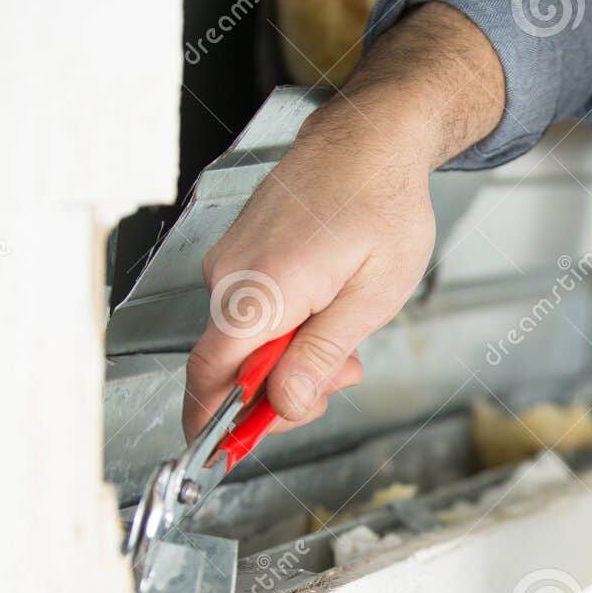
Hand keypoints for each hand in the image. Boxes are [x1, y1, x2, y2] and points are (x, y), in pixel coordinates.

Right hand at [183, 99, 429, 436]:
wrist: (370, 138)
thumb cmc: (382, 205)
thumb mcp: (371, 297)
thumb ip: (321, 355)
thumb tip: (284, 403)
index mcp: (260, 291)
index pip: (210, 375)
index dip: (212, 424)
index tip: (223, 455)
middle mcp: (230, 275)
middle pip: (230, 367)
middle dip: (282, 388)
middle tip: (343, 372)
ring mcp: (229, 261)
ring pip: (243, 340)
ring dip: (290, 355)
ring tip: (346, 327)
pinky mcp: (239, 254)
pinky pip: (249, 311)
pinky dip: (284, 326)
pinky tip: (326, 306)